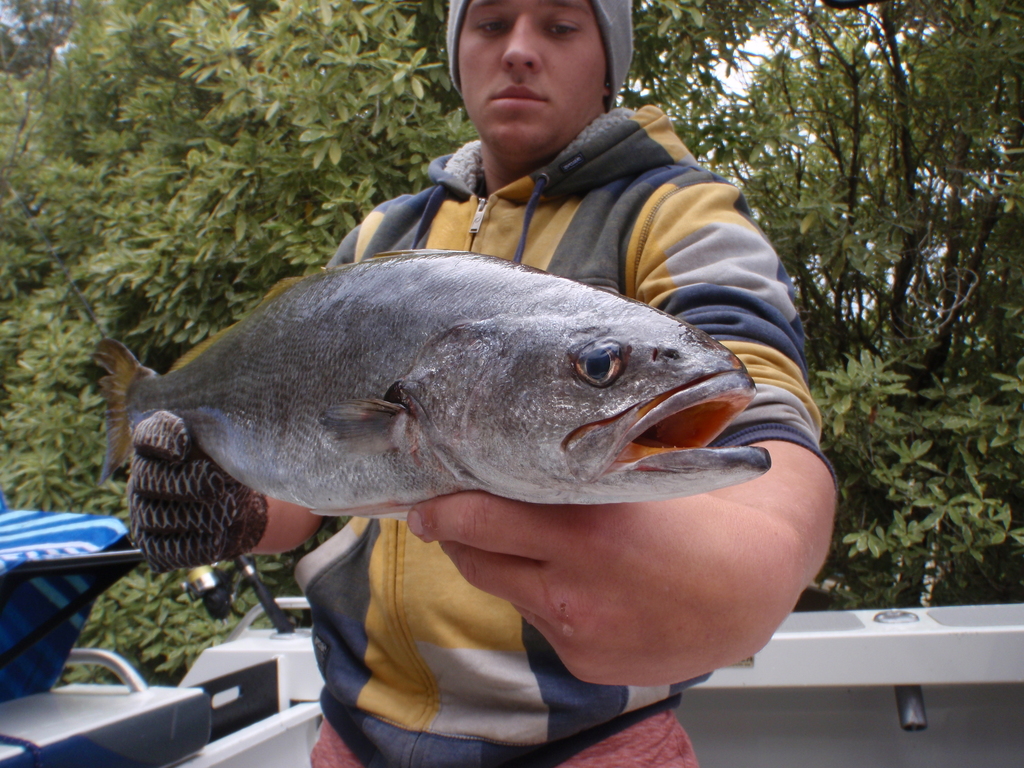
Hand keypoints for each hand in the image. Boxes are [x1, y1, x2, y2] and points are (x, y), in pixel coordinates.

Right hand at [128, 411, 267, 572]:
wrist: (243, 502)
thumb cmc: (234, 462)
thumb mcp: (234, 438)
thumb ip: (228, 428)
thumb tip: (245, 419)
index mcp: (159, 443)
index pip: (149, 435)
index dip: (161, 441)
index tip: (184, 447)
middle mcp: (143, 476)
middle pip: (149, 478)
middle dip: (186, 483)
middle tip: (219, 485)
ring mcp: (144, 512)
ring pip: (157, 516)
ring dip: (197, 515)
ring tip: (228, 508)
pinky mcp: (154, 544)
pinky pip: (166, 549)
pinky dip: (195, 545)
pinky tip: (219, 535)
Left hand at [406, 441, 834, 686]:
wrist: (747, 589)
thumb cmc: (694, 520)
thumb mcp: (633, 479)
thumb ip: (569, 477)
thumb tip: (505, 463)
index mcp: (585, 532)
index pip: (477, 518)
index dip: (441, 508)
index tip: (424, 500)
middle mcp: (571, 589)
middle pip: (475, 559)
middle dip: (457, 535)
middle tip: (448, 513)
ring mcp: (575, 632)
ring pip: (505, 590)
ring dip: (503, 564)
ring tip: (528, 540)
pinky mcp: (582, 663)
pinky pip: (538, 621)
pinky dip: (542, 597)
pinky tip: (578, 581)